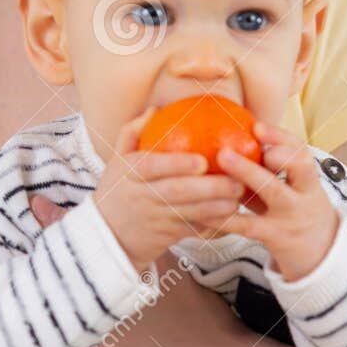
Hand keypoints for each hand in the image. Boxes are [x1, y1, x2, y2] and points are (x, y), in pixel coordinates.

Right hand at [93, 111, 245, 270]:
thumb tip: (155, 109)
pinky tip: (230, 217)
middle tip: (236, 181)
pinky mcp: (166, 237)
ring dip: (216, 208)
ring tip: (238, 198)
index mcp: (129, 173)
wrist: (108, 236)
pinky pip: (192, 231)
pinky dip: (212, 225)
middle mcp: (141, 196)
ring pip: (189, 214)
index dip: (177, 164)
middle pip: (177, 192)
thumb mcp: (117, 160)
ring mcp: (154, 219)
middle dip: (209, 188)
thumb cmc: (118, 190)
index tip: (203, 161)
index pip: (151, 167)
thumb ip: (132, 132)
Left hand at [215, 123, 339, 281]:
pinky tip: (203, 210)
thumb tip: (230, 137)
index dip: (282, 137)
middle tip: (239, 141)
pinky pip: (248, 225)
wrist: (319, 253)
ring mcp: (292, 215)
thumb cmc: (295, 211)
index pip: (302, 152)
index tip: (257, 126)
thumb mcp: (292, 190)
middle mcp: (304, 194)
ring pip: (272, 191)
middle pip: (296, 166)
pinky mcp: (275, 236)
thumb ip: (270, 169)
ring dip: (246, 175)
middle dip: (270, 150)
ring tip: (219, 163)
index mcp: (308, 179)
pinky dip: (225, 218)